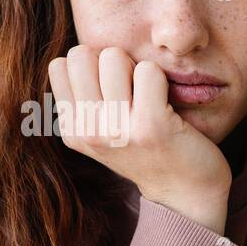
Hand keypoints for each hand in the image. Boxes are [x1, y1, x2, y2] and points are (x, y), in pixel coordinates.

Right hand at [48, 45, 231, 234]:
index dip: (90, 65)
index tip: (110, 87)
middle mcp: (88, 131)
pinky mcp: (151, 126)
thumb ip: (83, 99)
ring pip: (113, 56)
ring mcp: (117, 129)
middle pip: (82, 54)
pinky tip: (165, 102)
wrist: (184, 191)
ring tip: (147, 94)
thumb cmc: (146, 150)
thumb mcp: (101, 132)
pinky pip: (148, 70)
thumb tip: (77, 56)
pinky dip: (160, 77)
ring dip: (135, 67)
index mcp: (72, 129)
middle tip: (130, 86)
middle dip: (109, 60)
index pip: (62, 65)